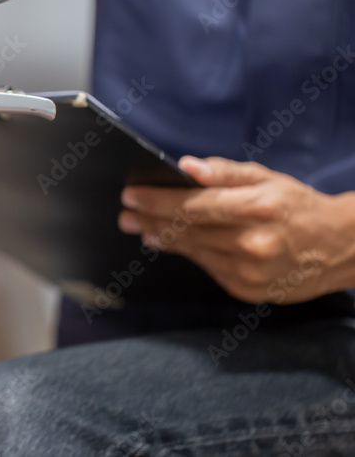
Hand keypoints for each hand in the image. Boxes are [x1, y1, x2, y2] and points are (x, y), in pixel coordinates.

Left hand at [118, 156, 354, 303]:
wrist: (340, 247)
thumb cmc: (297, 206)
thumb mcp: (265, 178)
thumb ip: (224, 173)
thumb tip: (185, 167)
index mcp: (257, 209)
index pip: (192, 204)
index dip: (156, 200)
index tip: (131, 196)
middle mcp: (253, 243)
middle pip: (186, 230)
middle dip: (149, 220)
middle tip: (125, 214)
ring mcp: (249, 272)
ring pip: (192, 251)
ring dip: (162, 239)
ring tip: (140, 228)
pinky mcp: (247, 290)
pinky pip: (207, 268)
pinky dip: (188, 254)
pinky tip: (171, 243)